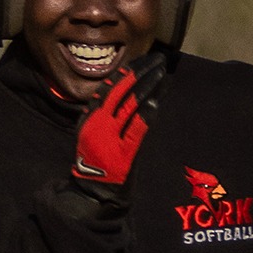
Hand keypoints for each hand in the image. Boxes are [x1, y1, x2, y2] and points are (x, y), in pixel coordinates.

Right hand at [73, 54, 165, 187]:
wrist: (91, 193)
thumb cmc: (98, 162)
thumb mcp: (95, 132)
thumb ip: (107, 113)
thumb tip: (130, 91)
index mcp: (90, 116)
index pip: (109, 85)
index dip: (128, 70)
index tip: (144, 59)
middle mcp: (97, 123)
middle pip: (120, 90)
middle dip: (140, 72)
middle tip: (157, 59)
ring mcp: (108, 138)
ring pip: (129, 105)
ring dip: (147, 87)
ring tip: (161, 73)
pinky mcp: (120, 154)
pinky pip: (134, 131)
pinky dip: (145, 116)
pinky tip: (155, 102)